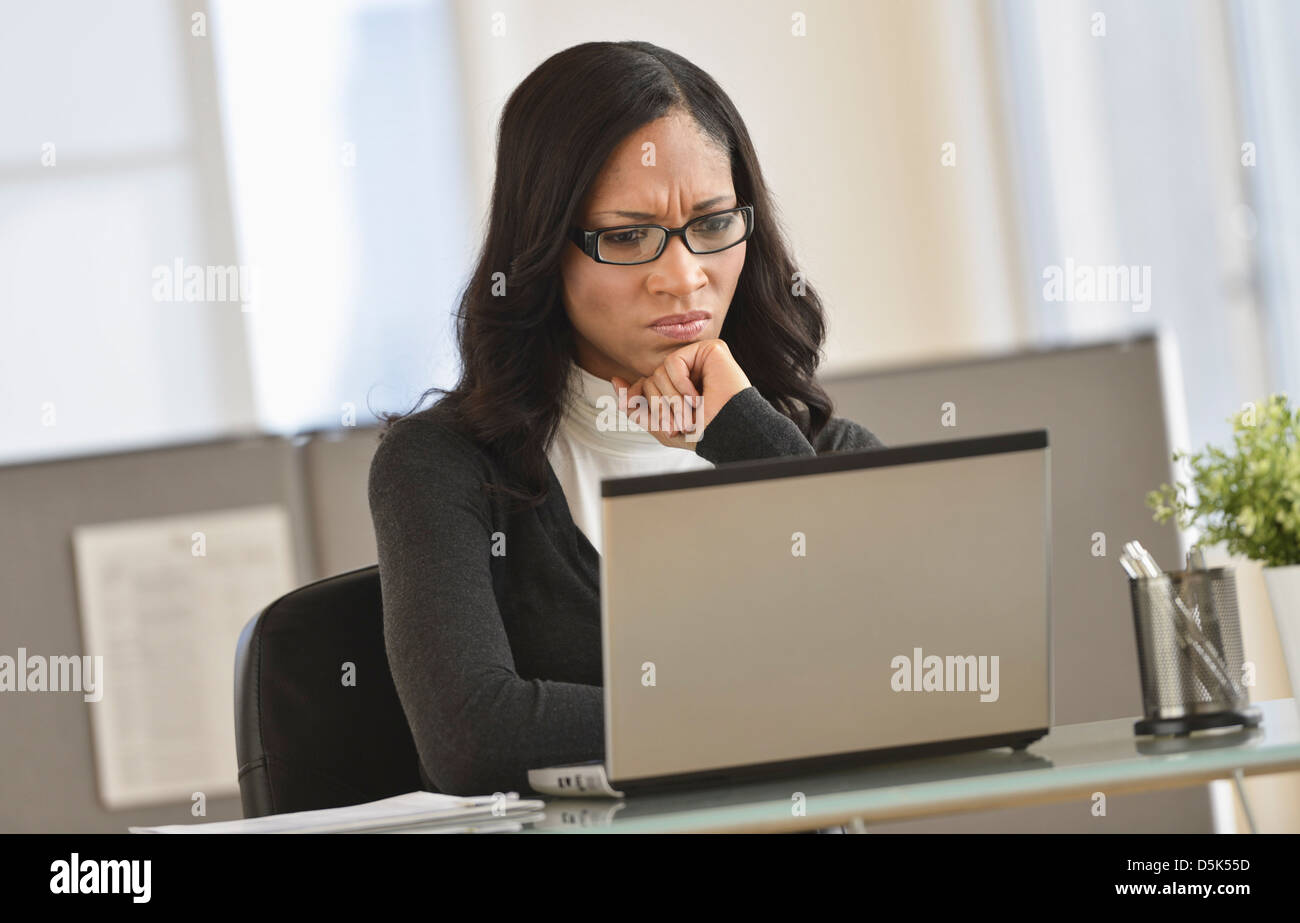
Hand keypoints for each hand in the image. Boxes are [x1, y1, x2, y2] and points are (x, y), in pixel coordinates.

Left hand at [610, 339, 751, 450]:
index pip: (647, 383)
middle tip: (680, 424)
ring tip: (691, 412)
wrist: (728, 433)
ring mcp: (700, 358)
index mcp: (680, 385)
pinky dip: (680, 383)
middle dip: (660, 405)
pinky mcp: (710, 349)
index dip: (637, 395)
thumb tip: (615, 382)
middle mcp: (690, 369)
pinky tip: (696, 395)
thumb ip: (636, 405)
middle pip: (651, 378)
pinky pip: (673, 361)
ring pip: (659, 371)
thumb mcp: (660, 425)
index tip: (632, 404)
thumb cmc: (701, 434)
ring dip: (671, 398)